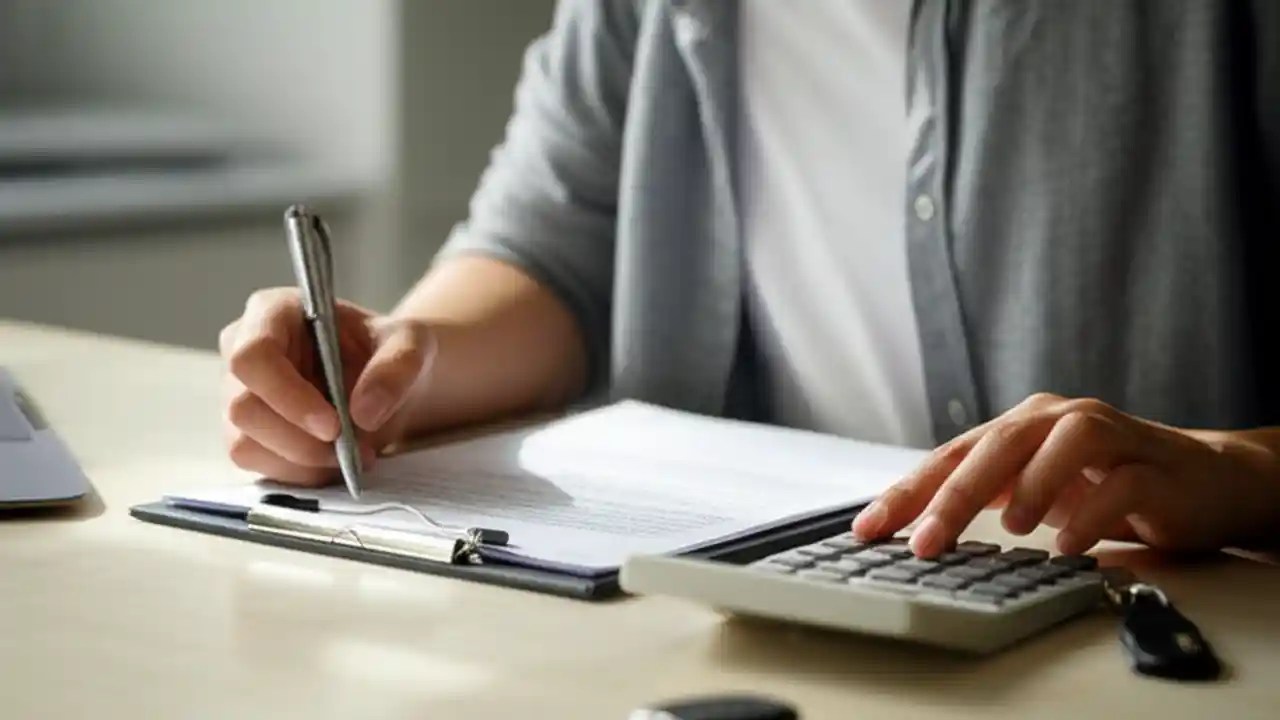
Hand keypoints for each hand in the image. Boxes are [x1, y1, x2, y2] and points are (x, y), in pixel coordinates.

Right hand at [219, 288, 435, 486]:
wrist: (387, 382)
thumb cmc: (389, 352)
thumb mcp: (411, 346)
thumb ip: (396, 368)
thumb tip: (364, 412)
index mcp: (272, 312)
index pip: (253, 355)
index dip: (287, 395)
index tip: (333, 425)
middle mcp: (242, 350)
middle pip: (243, 407)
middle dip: (301, 440)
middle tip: (356, 449)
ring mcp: (238, 394)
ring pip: (245, 444)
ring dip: (304, 462)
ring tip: (354, 455)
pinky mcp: (246, 432)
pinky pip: (258, 465)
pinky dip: (301, 473)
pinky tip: (334, 462)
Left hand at [852, 393, 1279, 556]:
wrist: (1204, 481)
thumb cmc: (1105, 485)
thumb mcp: (1035, 490)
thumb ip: (986, 497)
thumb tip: (916, 531)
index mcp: (1020, 426)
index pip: (952, 455)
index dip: (907, 492)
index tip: (867, 529)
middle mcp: (1059, 418)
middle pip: (997, 445)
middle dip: (953, 496)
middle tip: (924, 542)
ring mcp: (1109, 434)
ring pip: (1063, 444)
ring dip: (1031, 487)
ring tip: (1011, 530)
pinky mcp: (1153, 463)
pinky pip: (1119, 482)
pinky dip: (1090, 512)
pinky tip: (1069, 544)